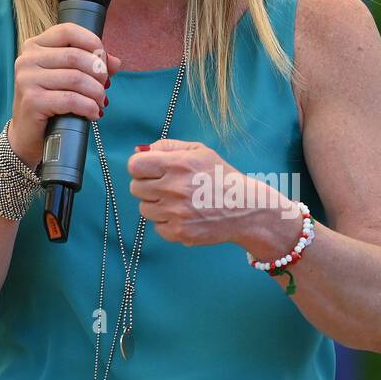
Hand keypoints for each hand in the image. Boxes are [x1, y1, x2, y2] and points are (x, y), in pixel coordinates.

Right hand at [9, 23, 120, 167]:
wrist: (28, 135)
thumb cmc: (50, 102)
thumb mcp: (69, 78)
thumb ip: (90, 65)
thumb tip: (115, 61)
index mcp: (35, 46)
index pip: (68, 31)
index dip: (92, 43)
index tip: (104, 62)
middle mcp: (27, 59)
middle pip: (75, 56)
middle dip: (98, 72)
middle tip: (105, 87)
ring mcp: (27, 80)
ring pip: (76, 78)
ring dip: (96, 93)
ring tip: (101, 103)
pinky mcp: (32, 101)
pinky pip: (70, 99)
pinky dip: (89, 107)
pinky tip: (94, 113)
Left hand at [127, 139, 289, 250]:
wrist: (246, 208)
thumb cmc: (220, 176)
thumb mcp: (198, 151)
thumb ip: (166, 146)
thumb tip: (138, 151)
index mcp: (177, 164)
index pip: (135, 166)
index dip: (140, 168)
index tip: (150, 170)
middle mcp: (175, 188)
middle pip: (135, 188)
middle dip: (148, 186)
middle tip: (166, 186)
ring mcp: (177, 213)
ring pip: (144, 209)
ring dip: (157, 205)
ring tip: (178, 201)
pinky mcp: (180, 233)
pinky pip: (157, 227)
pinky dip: (167, 223)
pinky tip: (185, 215)